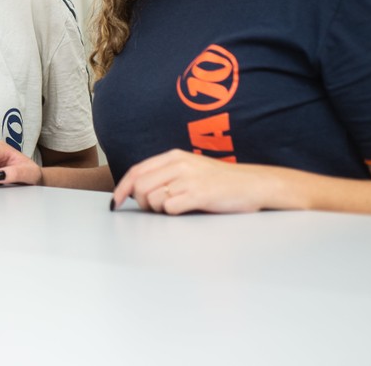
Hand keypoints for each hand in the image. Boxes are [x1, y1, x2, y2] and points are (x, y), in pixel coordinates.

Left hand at [111, 149, 282, 213]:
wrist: (254, 184)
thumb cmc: (221, 181)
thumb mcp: (191, 169)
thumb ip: (167, 174)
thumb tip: (139, 189)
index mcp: (174, 157)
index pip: (137, 170)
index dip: (122, 187)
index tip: (115, 201)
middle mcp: (179, 165)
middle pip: (139, 186)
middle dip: (140, 202)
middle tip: (154, 209)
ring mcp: (188, 179)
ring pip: (152, 198)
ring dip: (157, 209)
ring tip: (175, 208)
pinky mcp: (199, 194)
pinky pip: (169, 208)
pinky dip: (172, 213)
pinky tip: (185, 210)